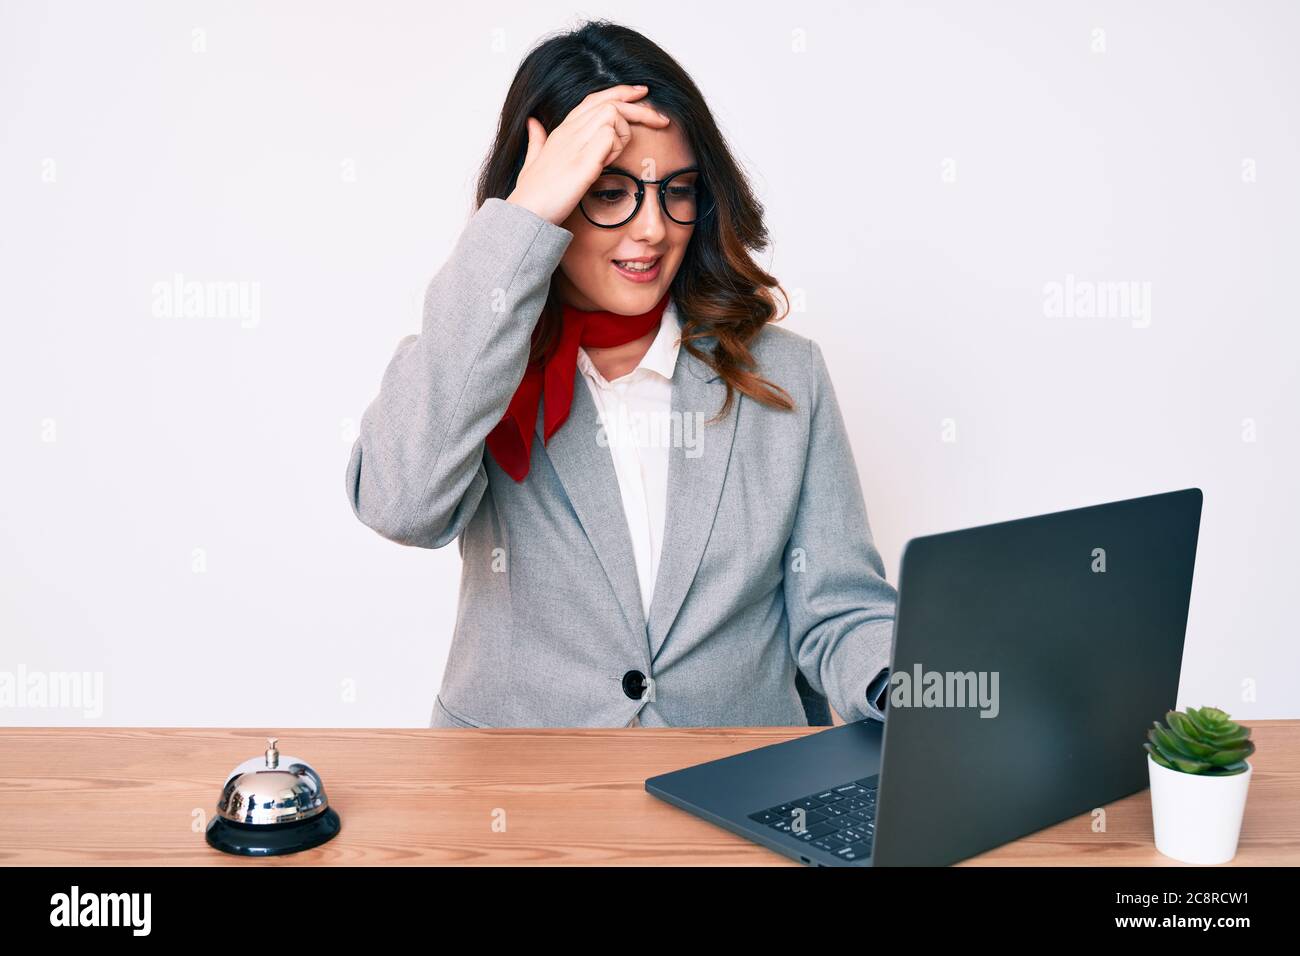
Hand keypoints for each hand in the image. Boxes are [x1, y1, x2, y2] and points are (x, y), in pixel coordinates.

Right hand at [506, 85, 670, 225]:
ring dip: (623, 134)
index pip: (595, 99)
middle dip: (640, 107)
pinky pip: (611, 136)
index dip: (620, 93)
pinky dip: (616, 148)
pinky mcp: (584, 158)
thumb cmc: (532, 192)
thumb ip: (537, 140)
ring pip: (613, 115)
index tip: (641, 94)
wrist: (527, 212)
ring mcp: (576, 142)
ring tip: (611, 159)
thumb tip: (533, 123)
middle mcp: (570, 130)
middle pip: (611, 101)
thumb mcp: (533, 161)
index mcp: (562, 130)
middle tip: (662, 118)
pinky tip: (606, 164)